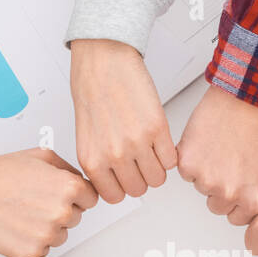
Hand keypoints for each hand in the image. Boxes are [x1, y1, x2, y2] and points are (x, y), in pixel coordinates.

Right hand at [0, 148, 97, 256]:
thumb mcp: (41, 156)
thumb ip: (69, 170)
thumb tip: (83, 183)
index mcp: (69, 187)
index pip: (90, 199)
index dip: (73, 196)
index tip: (57, 194)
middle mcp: (61, 212)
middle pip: (75, 219)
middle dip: (59, 212)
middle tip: (32, 202)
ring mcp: (47, 235)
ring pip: (60, 236)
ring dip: (46, 229)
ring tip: (21, 213)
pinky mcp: (31, 253)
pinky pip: (42, 251)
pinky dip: (30, 243)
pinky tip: (15, 226)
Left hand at [70, 39, 174, 202]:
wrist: (103, 60)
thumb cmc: (91, 90)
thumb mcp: (86, 136)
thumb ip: (100, 161)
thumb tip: (115, 179)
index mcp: (92, 160)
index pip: (114, 196)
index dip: (122, 187)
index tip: (125, 178)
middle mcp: (114, 155)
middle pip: (138, 189)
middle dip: (140, 178)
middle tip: (140, 163)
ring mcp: (137, 143)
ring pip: (157, 178)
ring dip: (156, 168)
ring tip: (150, 152)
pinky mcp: (157, 129)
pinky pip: (171, 159)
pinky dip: (168, 154)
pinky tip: (159, 141)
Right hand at [177, 84, 257, 224]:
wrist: (244, 100)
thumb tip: (247, 204)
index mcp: (253, 200)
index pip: (237, 219)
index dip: (236, 202)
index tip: (236, 188)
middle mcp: (230, 195)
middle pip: (217, 207)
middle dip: (220, 189)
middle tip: (228, 164)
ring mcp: (208, 181)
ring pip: (201, 188)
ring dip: (206, 172)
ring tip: (220, 149)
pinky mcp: (189, 165)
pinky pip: (186, 172)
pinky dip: (192, 159)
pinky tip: (207, 144)